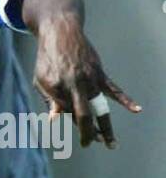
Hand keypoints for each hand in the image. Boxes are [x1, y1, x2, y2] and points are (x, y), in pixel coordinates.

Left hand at [32, 14, 139, 148]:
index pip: (66, 113)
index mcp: (58, 87)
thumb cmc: (47, 59)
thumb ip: (49, 100)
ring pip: (99, 107)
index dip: (72, 124)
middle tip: (89, 145)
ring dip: (105, 126)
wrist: (61, 32)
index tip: (80, 136)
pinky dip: (126, 100)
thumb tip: (54, 120)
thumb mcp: (40, 80)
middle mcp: (75, 84)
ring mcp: (90, 78)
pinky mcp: (100, 73)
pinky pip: (114, 89)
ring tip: (111, 144)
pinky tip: (137, 109)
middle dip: (88, 133)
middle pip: (84, 114)